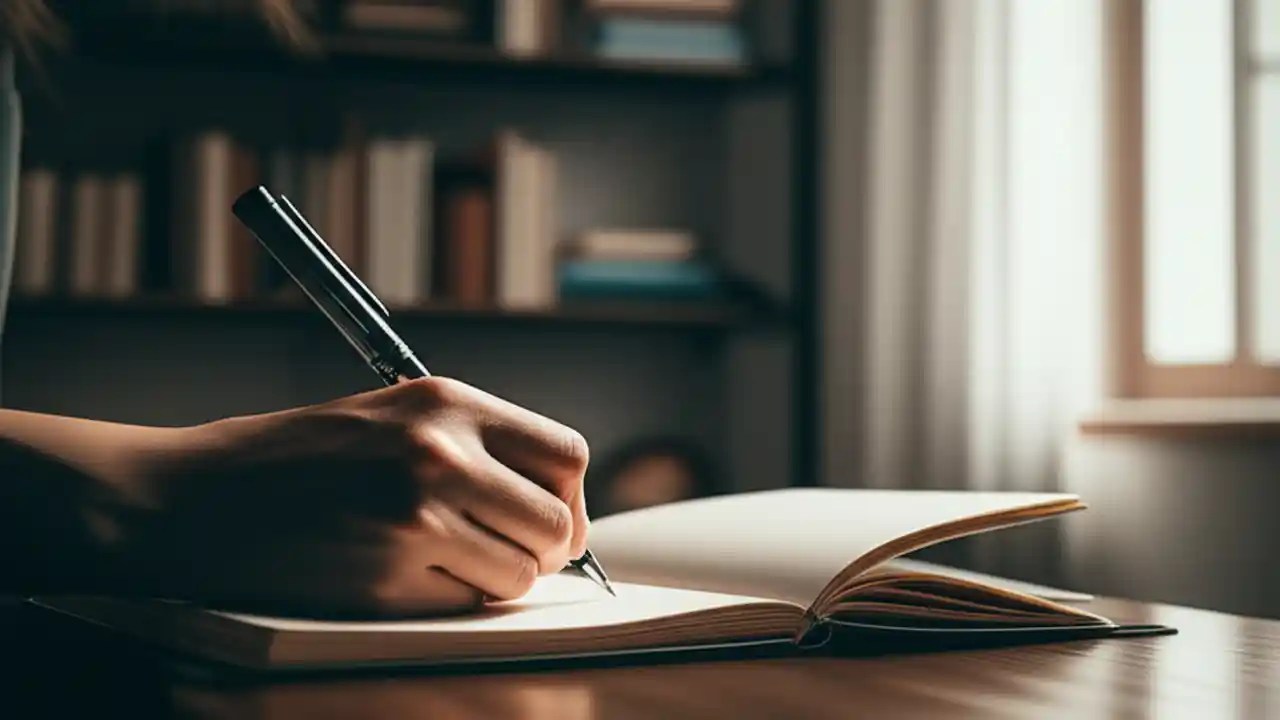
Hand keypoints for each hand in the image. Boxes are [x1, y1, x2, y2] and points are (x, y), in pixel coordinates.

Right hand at [116, 377, 590, 616]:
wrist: (192, 499)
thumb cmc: (289, 461)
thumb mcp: (391, 417)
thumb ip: (471, 446)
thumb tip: (549, 499)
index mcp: (447, 402)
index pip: (567, 454)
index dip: (568, 499)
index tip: (550, 520)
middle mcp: (440, 453)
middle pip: (557, 524)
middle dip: (543, 550)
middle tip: (511, 554)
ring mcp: (416, 517)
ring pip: (520, 575)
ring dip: (496, 580)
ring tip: (444, 562)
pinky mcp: (386, 579)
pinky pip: (466, 606)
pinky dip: (449, 602)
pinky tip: (403, 577)